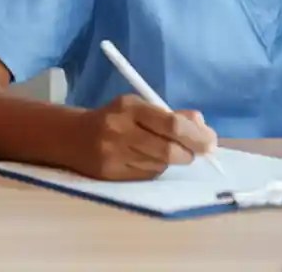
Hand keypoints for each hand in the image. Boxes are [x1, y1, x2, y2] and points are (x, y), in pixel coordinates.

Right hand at [76, 94, 217, 180]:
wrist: (71, 136)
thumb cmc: (114, 118)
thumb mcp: (139, 106)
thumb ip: (171, 114)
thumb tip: (202, 125)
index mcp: (129, 107)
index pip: (171, 123)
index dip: (196, 135)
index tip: (210, 142)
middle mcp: (119, 130)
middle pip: (168, 149)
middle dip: (189, 152)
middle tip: (197, 151)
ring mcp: (113, 154)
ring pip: (160, 164)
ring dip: (173, 160)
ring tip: (170, 151)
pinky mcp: (110, 174)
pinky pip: (147, 175)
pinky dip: (156, 168)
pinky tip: (150, 159)